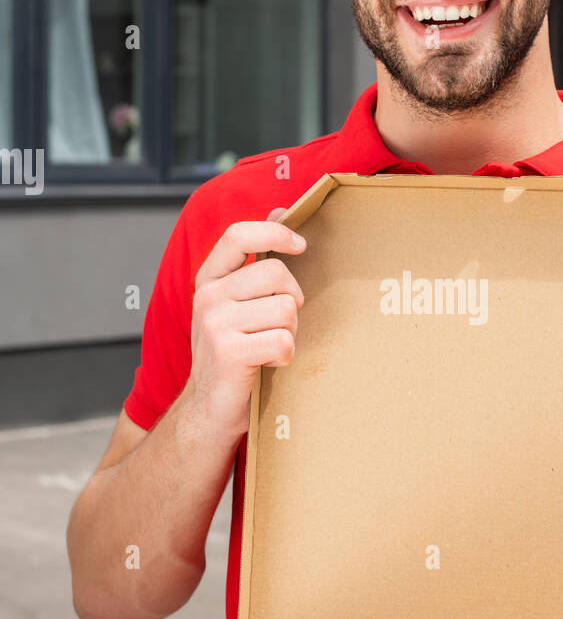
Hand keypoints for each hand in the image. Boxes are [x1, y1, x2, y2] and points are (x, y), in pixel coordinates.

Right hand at [184, 207, 305, 437]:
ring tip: (270, 346)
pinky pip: (283, 340)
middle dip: (292, 300)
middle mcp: (207, 297)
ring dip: (290, 332)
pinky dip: (286, 356)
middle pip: (276, 274)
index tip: (299, 245)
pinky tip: (270, 364)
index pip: (238, 235)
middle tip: (280, 324)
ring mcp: (214, 323)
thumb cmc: (234, 354)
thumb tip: (281, 208)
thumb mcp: (238, 304)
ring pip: (285, 309)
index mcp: (209, 280)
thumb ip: (255, 261)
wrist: (209, 410)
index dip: (274, 232)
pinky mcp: (228, 351)